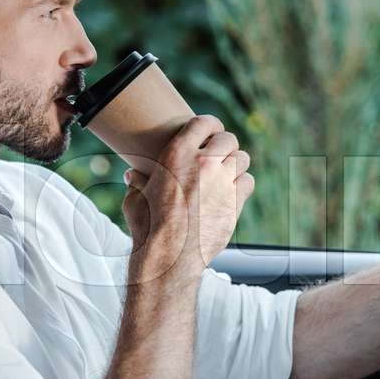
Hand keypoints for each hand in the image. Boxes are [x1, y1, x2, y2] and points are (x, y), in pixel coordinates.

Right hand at [122, 116, 254, 268]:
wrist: (169, 257)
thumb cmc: (147, 228)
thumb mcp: (135, 200)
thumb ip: (136, 183)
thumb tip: (132, 175)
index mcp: (177, 154)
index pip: (204, 122)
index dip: (210, 126)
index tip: (211, 133)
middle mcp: (203, 163)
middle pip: (228, 139)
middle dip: (224, 145)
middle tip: (219, 155)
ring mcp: (222, 182)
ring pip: (242, 158)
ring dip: (235, 164)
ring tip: (226, 173)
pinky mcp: (235, 202)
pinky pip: (248, 181)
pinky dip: (242, 184)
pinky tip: (232, 191)